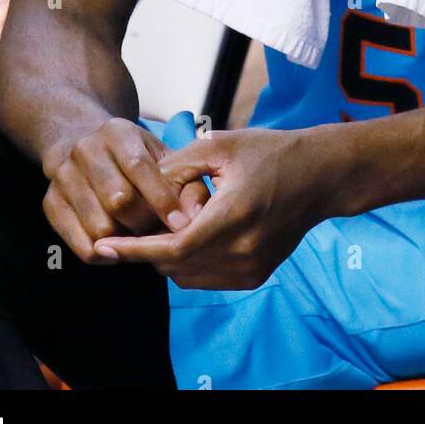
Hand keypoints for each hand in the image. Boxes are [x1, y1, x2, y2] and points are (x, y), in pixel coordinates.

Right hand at [42, 117, 207, 263]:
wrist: (82, 144)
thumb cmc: (135, 158)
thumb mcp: (163, 157)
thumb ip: (186, 182)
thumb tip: (194, 216)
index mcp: (117, 132)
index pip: (138, 167)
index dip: (162, 199)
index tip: (182, 224)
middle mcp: (85, 150)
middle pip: (117, 200)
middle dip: (144, 223)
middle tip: (159, 231)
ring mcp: (63, 177)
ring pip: (99, 226)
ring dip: (125, 241)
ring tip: (139, 237)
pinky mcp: (50, 203)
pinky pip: (81, 244)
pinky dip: (106, 254)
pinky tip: (119, 246)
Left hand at [93, 125, 330, 288]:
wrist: (321, 175)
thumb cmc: (272, 152)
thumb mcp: (220, 145)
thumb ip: (176, 168)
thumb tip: (140, 190)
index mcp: (233, 217)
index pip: (171, 248)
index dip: (133, 250)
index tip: (103, 246)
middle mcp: (243, 252)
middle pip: (174, 266)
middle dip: (146, 250)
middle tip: (131, 225)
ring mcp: (251, 269)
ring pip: (187, 276)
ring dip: (167, 257)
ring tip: (164, 226)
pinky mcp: (255, 276)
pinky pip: (205, 278)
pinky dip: (188, 263)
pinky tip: (189, 234)